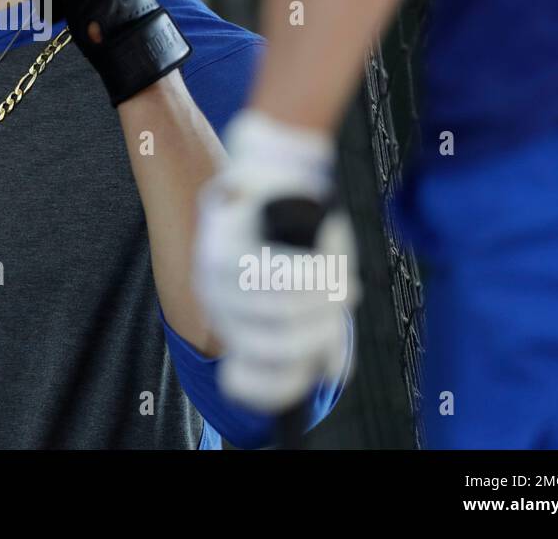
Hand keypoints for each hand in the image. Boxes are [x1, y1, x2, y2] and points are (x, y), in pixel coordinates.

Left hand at [193, 110, 357, 412]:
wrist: (278, 171)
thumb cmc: (296, 232)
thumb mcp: (311, 286)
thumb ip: (316, 328)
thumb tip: (331, 372)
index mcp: (233, 321)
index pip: (252, 378)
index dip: (283, 388)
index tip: (319, 373)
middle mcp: (216, 302)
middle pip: (277, 345)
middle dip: (323, 327)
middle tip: (344, 297)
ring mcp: (213, 274)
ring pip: (280, 312)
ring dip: (323, 298)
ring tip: (339, 275)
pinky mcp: (223, 242)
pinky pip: (276, 277)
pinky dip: (309, 275)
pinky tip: (325, 264)